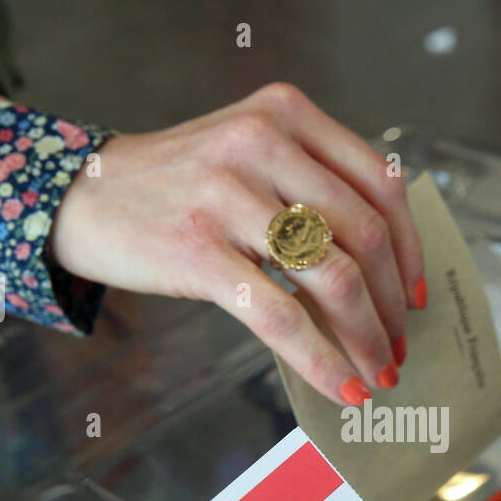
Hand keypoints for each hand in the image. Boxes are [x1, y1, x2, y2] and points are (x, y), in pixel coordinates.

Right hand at [50, 84, 424, 404]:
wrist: (83, 196)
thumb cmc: (176, 184)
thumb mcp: (247, 153)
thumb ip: (309, 185)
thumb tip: (380, 271)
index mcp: (286, 114)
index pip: (379, 183)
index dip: (410, 249)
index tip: (417, 296)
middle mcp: (262, 143)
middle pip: (364, 235)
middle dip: (392, 305)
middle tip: (397, 347)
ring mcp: (228, 194)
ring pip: (331, 276)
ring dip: (365, 337)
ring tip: (375, 372)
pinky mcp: (198, 249)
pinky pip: (280, 316)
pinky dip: (319, 359)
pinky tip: (338, 385)